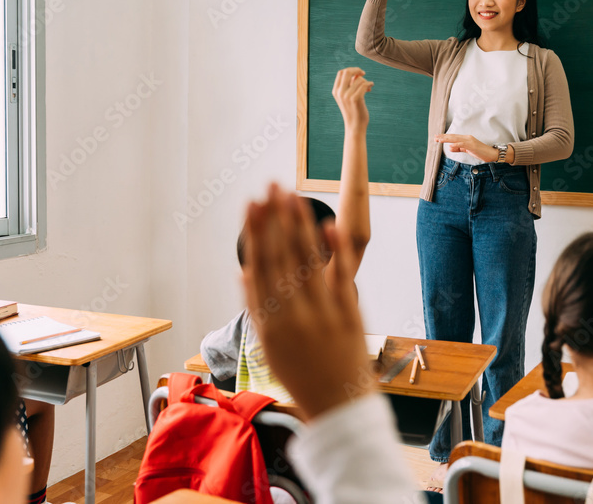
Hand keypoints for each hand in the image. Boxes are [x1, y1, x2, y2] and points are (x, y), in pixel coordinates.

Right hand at [242, 184, 372, 419]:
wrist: (338, 406)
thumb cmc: (300, 375)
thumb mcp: (268, 345)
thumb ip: (256, 306)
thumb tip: (243, 271)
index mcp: (269, 321)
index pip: (259, 264)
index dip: (255, 232)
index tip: (251, 204)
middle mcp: (292, 314)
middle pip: (282, 255)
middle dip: (276, 217)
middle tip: (271, 186)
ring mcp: (322, 314)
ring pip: (308, 260)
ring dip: (301, 224)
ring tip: (294, 195)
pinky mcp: (349, 315)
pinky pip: (341, 276)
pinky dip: (336, 250)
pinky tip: (329, 224)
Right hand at [332, 67, 372, 131]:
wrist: (355, 126)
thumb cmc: (353, 110)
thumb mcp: (348, 97)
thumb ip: (350, 85)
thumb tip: (357, 73)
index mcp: (336, 91)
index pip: (341, 73)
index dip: (351, 70)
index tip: (358, 73)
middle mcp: (339, 93)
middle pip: (347, 72)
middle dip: (357, 70)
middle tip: (363, 73)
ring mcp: (347, 96)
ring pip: (359, 79)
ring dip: (365, 81)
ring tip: (368, 87)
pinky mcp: (355, 99)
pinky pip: (364, 85)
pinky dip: (369, 84)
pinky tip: (371, 87)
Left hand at [435, 134, 498, 162]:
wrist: (491, 154)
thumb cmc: (480, 152)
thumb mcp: (467, 150)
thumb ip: (459, 149)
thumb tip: (450, 148)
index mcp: (466, 138)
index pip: (453, 137)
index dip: (445, 137)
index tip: (437, 137)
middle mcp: (467, 138)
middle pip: (453, 136)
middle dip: (443, 137)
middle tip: (435, 137)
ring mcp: (470, 141)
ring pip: (456, 139)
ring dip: (447, 139)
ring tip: (439, 140)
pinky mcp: (472, 146)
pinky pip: (462, 145)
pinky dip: (456, 145)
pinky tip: (450, 146)